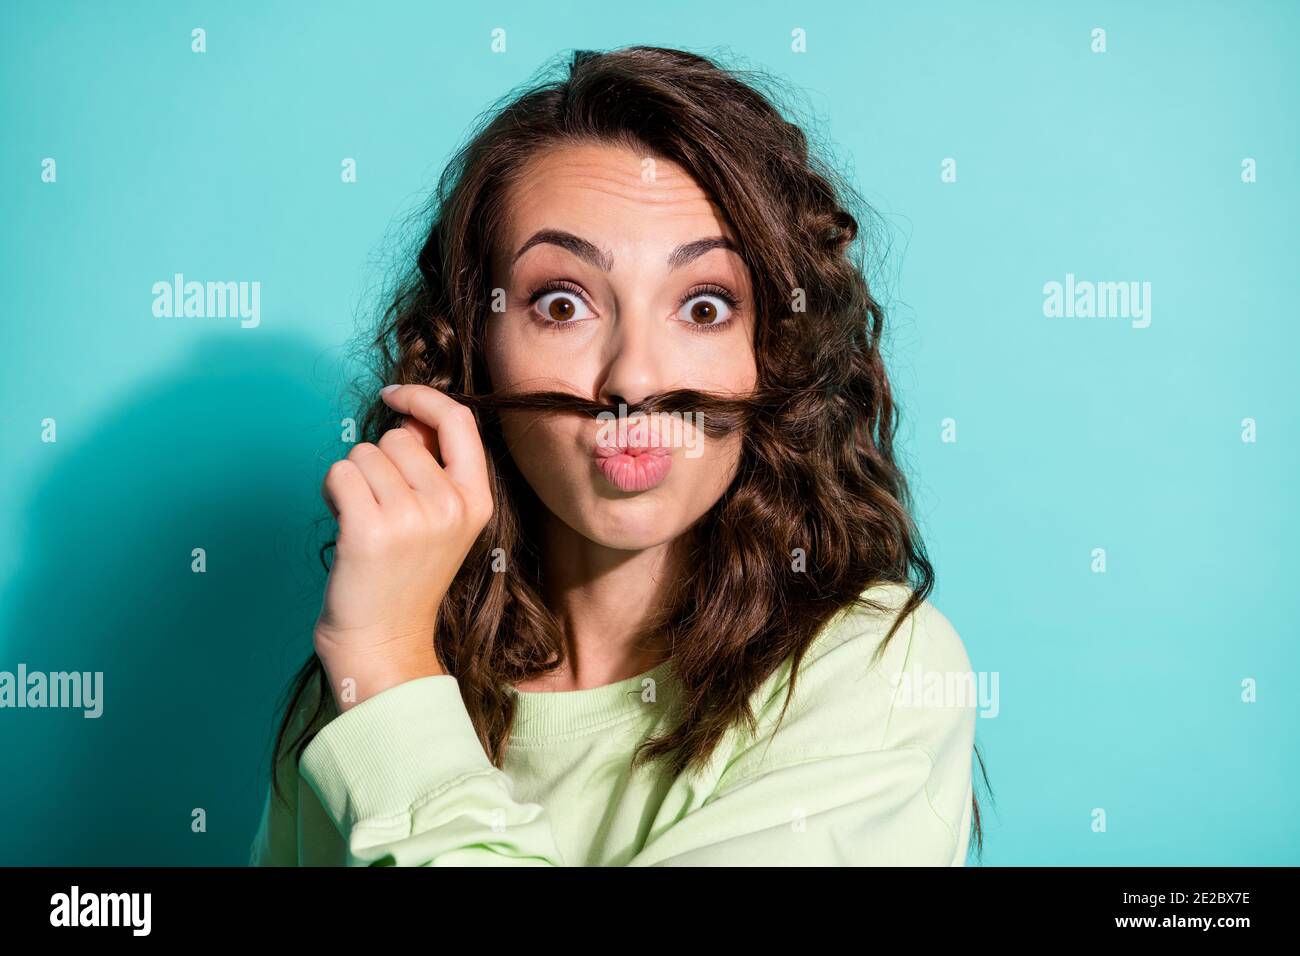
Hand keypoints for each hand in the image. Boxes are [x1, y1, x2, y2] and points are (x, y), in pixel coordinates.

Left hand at [313, 384, 492, 710]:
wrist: (383, 644)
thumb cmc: (404, 580)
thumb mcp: (442, 524)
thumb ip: (433, 470)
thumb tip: (407, 420)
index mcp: (477, 502)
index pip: (460, 422)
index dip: (424, 399)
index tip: (396, 396)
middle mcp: (450, 506)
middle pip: (397, 438)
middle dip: (377, 463)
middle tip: (378, 508)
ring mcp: (412, 518)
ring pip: (364, 454)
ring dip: (352, 479)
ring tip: (362, 520)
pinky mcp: (370, 530)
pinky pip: (340, 473)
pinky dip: (332, 491)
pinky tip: (342, 521)